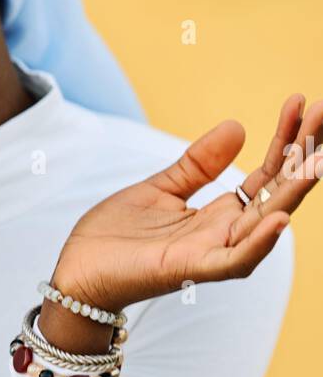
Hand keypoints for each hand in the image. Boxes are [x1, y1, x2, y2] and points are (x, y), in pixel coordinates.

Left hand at [51, 92, 321, 317]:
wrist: (77, 274)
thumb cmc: (116, 236)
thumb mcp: (161, 187)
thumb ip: (199, 163)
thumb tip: (238, 126)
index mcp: (220, 214)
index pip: (267, 172)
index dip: (286, 139)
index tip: (301, 102)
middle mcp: (224, 233)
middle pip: (277, 191)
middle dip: (303, 154)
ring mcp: (210, 252)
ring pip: (265, 222)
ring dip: (293, 191)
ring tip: (315, 157)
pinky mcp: (190, 269)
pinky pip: (234, 260)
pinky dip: (258, 243)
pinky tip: (279, 218)